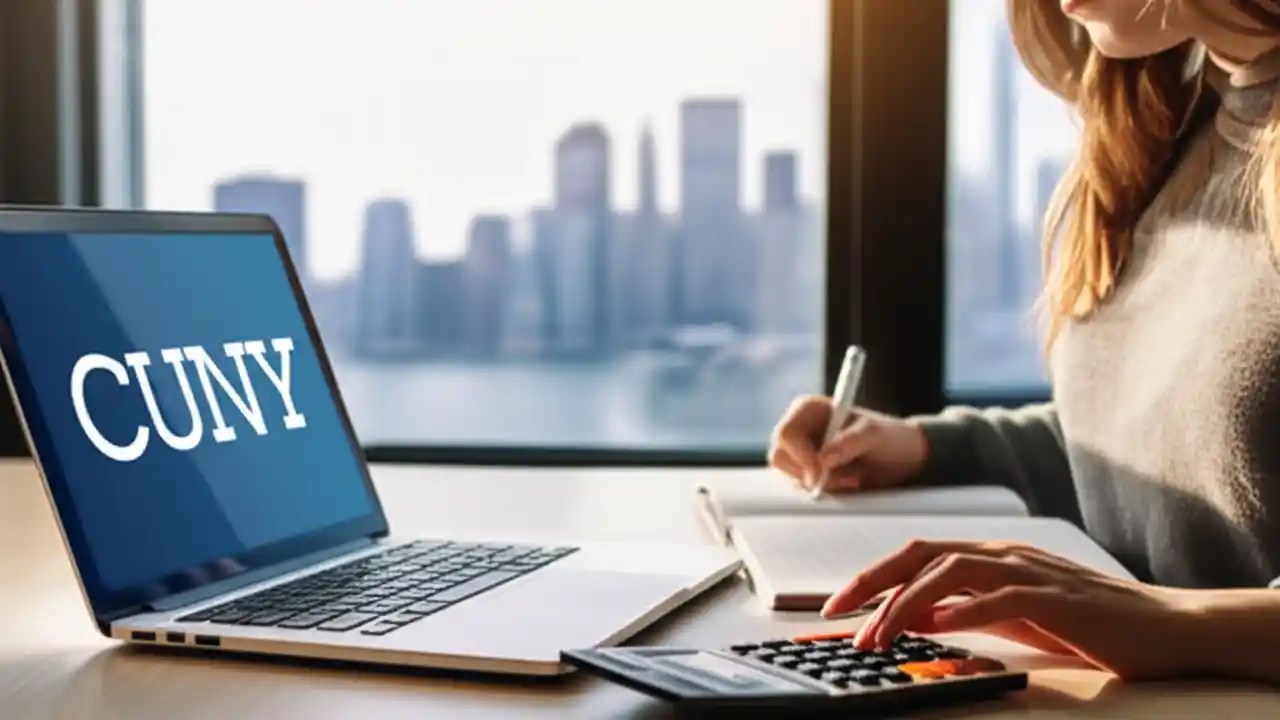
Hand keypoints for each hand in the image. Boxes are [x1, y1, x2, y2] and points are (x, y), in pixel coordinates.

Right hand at [767, 396, 928, 491]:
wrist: (903, 458)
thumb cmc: (889, 436)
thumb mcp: (874, 434)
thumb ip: (849, 443)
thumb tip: (823, 460)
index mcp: (808, 409)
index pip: (787, 433)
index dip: (800, 455)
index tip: (820, 471)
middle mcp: (800, 429)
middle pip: (780, 456)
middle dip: (810, 473)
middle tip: (844, 478)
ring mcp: (801, 452)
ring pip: (790, 476)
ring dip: (821, 484)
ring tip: (852, 479)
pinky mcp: (808, 472)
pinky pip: (802, 487)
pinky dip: (824, 491)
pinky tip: (847, 483)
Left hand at [822, 540, 1197, 679]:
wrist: (1164, 627)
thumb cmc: (1088, 625)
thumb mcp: (1014, 617)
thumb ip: (968, 612)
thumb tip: (916, 621)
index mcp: (991, 556)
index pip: (917, 556)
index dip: (873, 577)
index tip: (837, 606)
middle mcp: (1005, 554)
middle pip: (922, 554)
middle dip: (873, 582)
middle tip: (837, 614)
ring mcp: (1031, 571)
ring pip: (952, 571)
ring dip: (907, 602)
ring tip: (879, 634)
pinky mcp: (1057, 596)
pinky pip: (1002, 596)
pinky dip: (965, 609)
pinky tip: (938, 625)